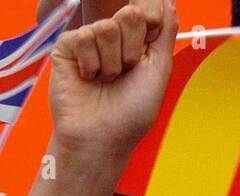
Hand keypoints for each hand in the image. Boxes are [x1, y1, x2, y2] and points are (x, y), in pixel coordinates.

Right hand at [48, 0, 176, 161]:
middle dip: (133, 50)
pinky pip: (83, 36)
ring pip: (106, 28)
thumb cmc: (133, 110)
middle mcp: (114, 37)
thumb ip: (165, 33)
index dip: (149, 32)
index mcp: (137, 42)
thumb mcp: (159, 70)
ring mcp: (89, 40)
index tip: (144, 57)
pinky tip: (88, 78)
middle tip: (125, 73)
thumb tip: (170, 2)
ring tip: (106, 80)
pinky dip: (91, 63)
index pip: (146, 13)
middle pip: (129, 14)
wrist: (103, 136)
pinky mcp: (67, 46)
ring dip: (112, 62)